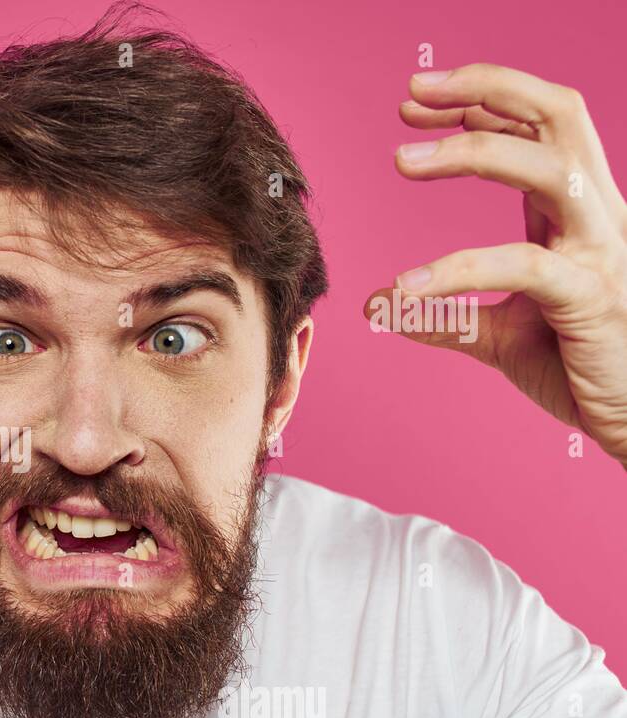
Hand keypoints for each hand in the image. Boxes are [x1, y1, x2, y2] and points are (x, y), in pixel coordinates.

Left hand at [363, 63, 626, 467]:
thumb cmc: (580, 366)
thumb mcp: (501, 335)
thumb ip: (445, 315)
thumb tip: (377, 304)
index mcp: (574, 214)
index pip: (536, 128)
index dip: (480, 101)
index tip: (415, 103)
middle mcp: (596, 217)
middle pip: (558, 115)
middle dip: (486, 89)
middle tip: (413, 95)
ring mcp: (600, 251)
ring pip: (550, 168)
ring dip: (473, 150)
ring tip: (403, 159)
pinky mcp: (592, 297)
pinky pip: (524, 267)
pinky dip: (459, 270)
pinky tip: (406, 286)